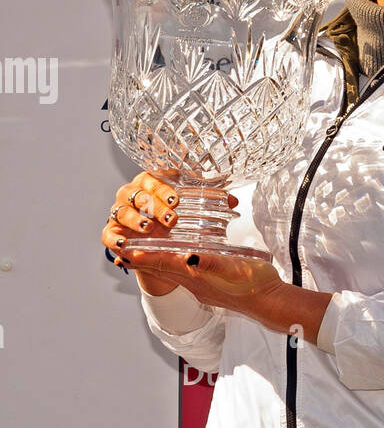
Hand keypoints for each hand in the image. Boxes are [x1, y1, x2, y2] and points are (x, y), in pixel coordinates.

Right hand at [102, 173, 236, 297]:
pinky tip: (125, 245)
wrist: (160, 249)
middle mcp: (132, 195)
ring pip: (121, 210)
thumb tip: (233, 200)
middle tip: (171, 218)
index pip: (153, 178)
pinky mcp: (112, 233)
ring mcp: (120, 213)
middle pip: (137, 193)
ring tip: (148, 227)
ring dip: (134, 218)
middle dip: (154, 204)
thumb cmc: (173, 221)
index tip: (177, 199)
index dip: (163, 187)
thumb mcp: (192, 210)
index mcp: (151, 183)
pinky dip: (114, 239)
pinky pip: (107, 235)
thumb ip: (211, 202)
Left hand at [123, 245, 288, 325]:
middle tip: (122, 257)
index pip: (163, 265)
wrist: (271, 303)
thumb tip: (189, 258)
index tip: (122, 253)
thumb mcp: (235, 269)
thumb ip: (211, 264)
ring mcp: (204, 289)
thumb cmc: (255, 284)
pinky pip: (186, 278)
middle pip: (162, 271)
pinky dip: (174, 269)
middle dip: (142, 263)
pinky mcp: (213, 290)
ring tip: (142, 260)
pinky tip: (181, 266)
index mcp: (197, 277)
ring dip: (156, 266)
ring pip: (173, 275)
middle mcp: (196, 285)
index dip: (142, 258)